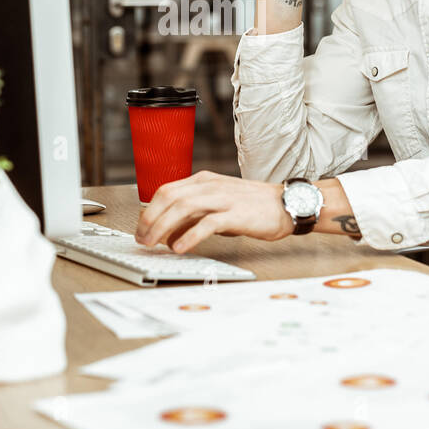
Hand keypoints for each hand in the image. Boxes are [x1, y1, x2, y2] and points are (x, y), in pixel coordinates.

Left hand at [136, 170, 294, 252]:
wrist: (287, 203)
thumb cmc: (253, 206)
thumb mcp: (218, 205)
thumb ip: (195, 216)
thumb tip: (170, 234)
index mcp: (204, 181)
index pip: (166, 190)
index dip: (149, 209)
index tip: (141, 228)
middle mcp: (210, 186)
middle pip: (170, 197)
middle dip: (150, 219)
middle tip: (142, 238)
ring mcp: (223, 198)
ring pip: (183, 207)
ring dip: (163, 227)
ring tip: (154, 244)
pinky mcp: (236, 214)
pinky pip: (207, 223)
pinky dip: (190, 236)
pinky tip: (180, 247)